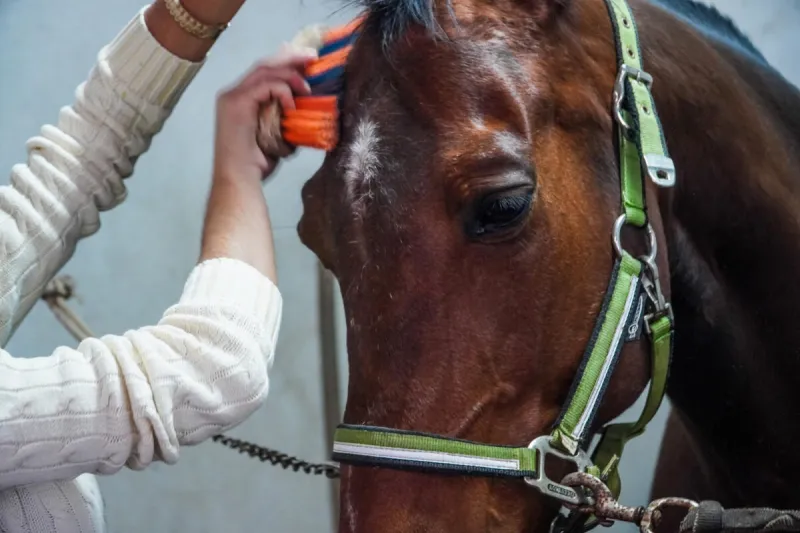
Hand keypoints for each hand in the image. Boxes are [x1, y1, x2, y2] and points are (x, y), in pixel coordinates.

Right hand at [212, 47, 316, 185]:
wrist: (239, 181)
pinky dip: (283, 91)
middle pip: (264, 64)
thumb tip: (307, 109)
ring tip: (307, 88)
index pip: (264, 72)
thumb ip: (285, 119)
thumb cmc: (256, 165)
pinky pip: (265, 86)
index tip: (308, 63)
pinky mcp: (237, 103)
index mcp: (239, 99)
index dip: (285, 63)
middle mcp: (232, 94)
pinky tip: (293, 105)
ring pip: (265, 70)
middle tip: (313, 58)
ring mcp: (232, 97)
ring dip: (290, 75)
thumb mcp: (276, 135)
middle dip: (290, 59)